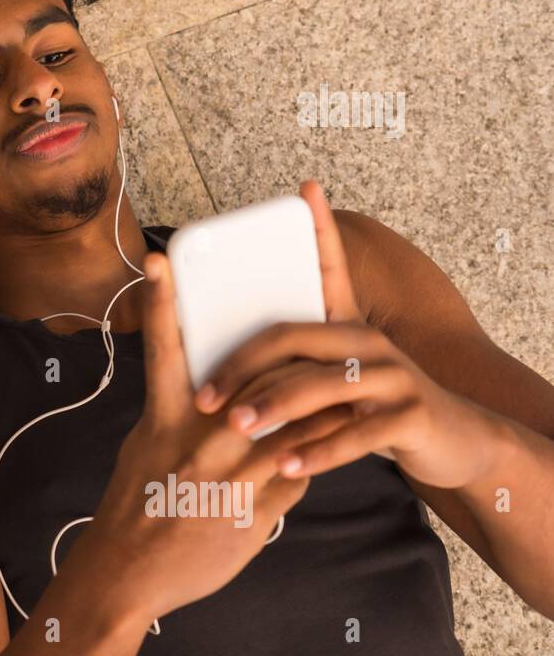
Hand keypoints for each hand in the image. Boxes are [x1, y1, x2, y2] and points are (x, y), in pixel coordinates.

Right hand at [90, 245, 309, 623]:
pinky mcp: (251, 511)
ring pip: (291, 430)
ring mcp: (226, 477)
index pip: (163, 350)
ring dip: (319, 415)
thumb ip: (181, 418)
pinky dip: (306, 467)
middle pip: (256, 385)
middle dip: (291, 366)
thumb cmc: (131, 510)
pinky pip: (294, 478)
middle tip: (321, 336)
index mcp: (162, 420)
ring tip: (343, 399)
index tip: (160, 259)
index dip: (161, 302)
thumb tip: (218, 398)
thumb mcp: (144, 451)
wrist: (127, 574)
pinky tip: (310, 466)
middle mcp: (195, 441)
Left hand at [192, 180, 500, 489]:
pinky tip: (286, 466)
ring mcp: (394, 374)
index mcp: (343, 323)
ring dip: (274, 409)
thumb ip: (290, 363)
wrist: (451, 441)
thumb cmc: (370, 406)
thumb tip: (216, 357)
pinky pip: (355, 433)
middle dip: (242, 367)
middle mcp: (368, 339)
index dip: (319, 229)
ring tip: (239, 428)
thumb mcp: (331, 375)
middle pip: (292, 338)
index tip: (306, 189)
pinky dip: (317, 452)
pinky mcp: (412, 414)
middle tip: (205, 398)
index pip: (328, 267)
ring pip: (321, 385)